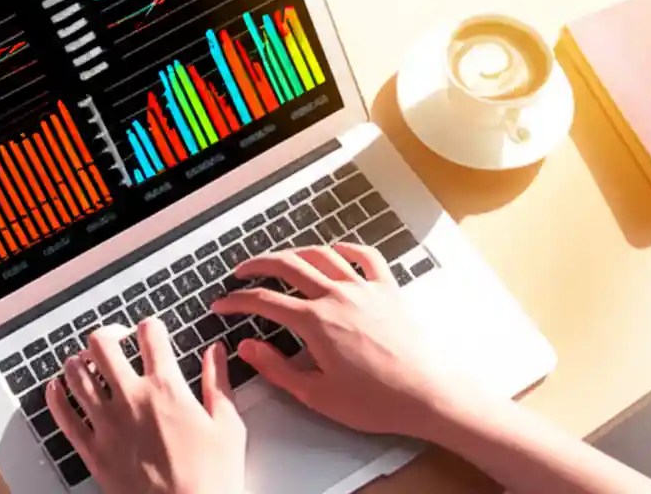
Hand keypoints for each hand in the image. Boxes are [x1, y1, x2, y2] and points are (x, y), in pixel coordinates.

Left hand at [46, 319, 245, 493]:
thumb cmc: (210, 479)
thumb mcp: (227, 425)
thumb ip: (218, 382)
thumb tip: (215, 353)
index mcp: (166, 389)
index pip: (151, 335)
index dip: (152, 325)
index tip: (152, 329)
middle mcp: (131, 400)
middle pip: (103, 346)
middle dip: (108, 334)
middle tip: (115, 338)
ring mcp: (107, 425)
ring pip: (77, 375)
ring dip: (80, 361)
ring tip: (87, 360)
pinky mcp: (93, 451)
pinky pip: (63, 417)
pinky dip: (56, 397)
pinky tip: (56, 388)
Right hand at [212, 243, 485, 439]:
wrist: (427, 395)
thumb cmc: (377, 401)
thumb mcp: (316, 394)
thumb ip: (277, 368)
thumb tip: (248, 348)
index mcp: (316, 322)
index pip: (264, 302)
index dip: (237, 301)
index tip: (223, 304)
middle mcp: (337, 296)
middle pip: (288, 265)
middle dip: (258, 264)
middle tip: (242, 271)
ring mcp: (365, 288)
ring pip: (322, 254)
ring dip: (295, 252)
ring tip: (281, 259)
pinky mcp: (388, 289)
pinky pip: (364, 256)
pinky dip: (345, 248)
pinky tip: (335, 251)